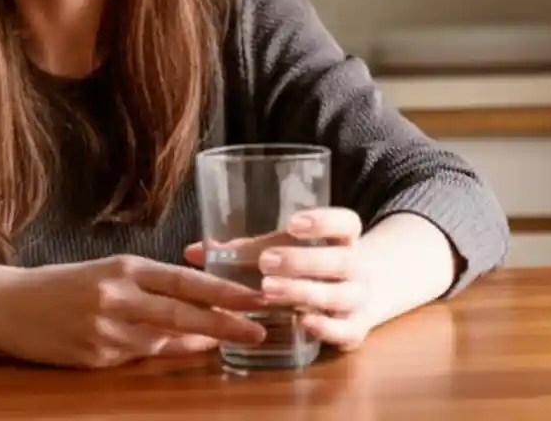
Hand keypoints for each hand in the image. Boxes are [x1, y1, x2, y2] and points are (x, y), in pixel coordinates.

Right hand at [0, 254, 267, 368]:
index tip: (256, 296)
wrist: (5, 305)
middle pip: (182, 312)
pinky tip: (180, 349)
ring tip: (232, 339)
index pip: (183, 280)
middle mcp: (117, 296)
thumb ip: (149, 288)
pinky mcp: (95, 357)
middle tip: (259, 329)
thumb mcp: (106, 273)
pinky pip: (139, 358)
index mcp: (123, 267)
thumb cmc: (60, 286)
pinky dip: (161, 353)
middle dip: (225, 322)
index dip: (222, 290)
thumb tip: (195, 306)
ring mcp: (106, 329)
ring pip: (164, 340)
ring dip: (199, 341)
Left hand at [184, 207, 372, 350]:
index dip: (324, 221)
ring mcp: (358, 299)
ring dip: (305, 292)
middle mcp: (356, 267)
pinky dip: (327, 328)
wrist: (354, 297)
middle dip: (302, 261)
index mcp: (341, 238)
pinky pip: (347, 330)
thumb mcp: (280, 250)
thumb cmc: (305, 265)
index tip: (292, 223)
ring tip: (269, 290)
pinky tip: (304, 323)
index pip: (346, 222)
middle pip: (342, 260)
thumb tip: (192, 251)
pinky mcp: (355, 329)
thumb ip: (242, 250)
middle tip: (265, 262)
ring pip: (342, 295)